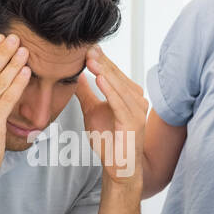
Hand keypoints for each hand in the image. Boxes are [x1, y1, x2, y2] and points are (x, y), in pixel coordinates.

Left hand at [75, 46, 147, 185]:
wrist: (118, 167)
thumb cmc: (108, 141)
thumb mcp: (92, 111)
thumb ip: (86, 93)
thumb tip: (75, 75)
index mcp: (130, 95)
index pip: (114, 73)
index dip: (101, 60)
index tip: (87, 47)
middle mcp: (138, 99)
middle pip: (117, 77)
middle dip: (102, 62)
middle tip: (88, 47)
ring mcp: (138, 110)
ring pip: (118, 87)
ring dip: (104, 72)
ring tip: (91, 59)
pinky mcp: (134, 122)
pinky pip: (119, 103)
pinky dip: (109, 90)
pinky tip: (99, 78)